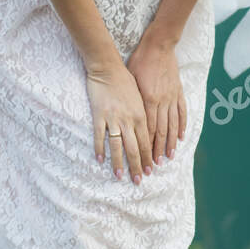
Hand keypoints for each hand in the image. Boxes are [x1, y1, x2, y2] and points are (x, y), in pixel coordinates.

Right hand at [82, 59, 150, 183]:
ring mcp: (114, 119)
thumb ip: (141, 114)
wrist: (107, 67)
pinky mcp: (99, 115)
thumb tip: (145, 130)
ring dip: (119, 163)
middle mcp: (129, 120)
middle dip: (137, 166)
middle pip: (134, 149)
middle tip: (138, 180)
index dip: (148, 158)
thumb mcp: (139, 97)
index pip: (146, 142)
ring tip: (119, 176)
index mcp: (141, 115)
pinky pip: (100, 136)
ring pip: (118, 146)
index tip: (150, 171)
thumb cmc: (124, 79)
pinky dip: (100, 149)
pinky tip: (99, 160)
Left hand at [126, 34, 185, 166]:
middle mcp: (161, 102)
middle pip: (159, 132)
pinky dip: (181, 126)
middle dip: (156, 151)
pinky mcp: (178, 93)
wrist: (158, 45)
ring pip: (171, 126)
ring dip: (169, 143)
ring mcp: (172, 98)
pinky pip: (181, 113)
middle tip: (154, 166)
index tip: (142, 159)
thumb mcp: (130, 79)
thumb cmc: (140, 60)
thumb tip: (126, 117)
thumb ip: (132, 99)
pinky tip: (181, 137)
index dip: (145, 146)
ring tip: (168, 157)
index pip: (146, 129)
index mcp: (147, 100)